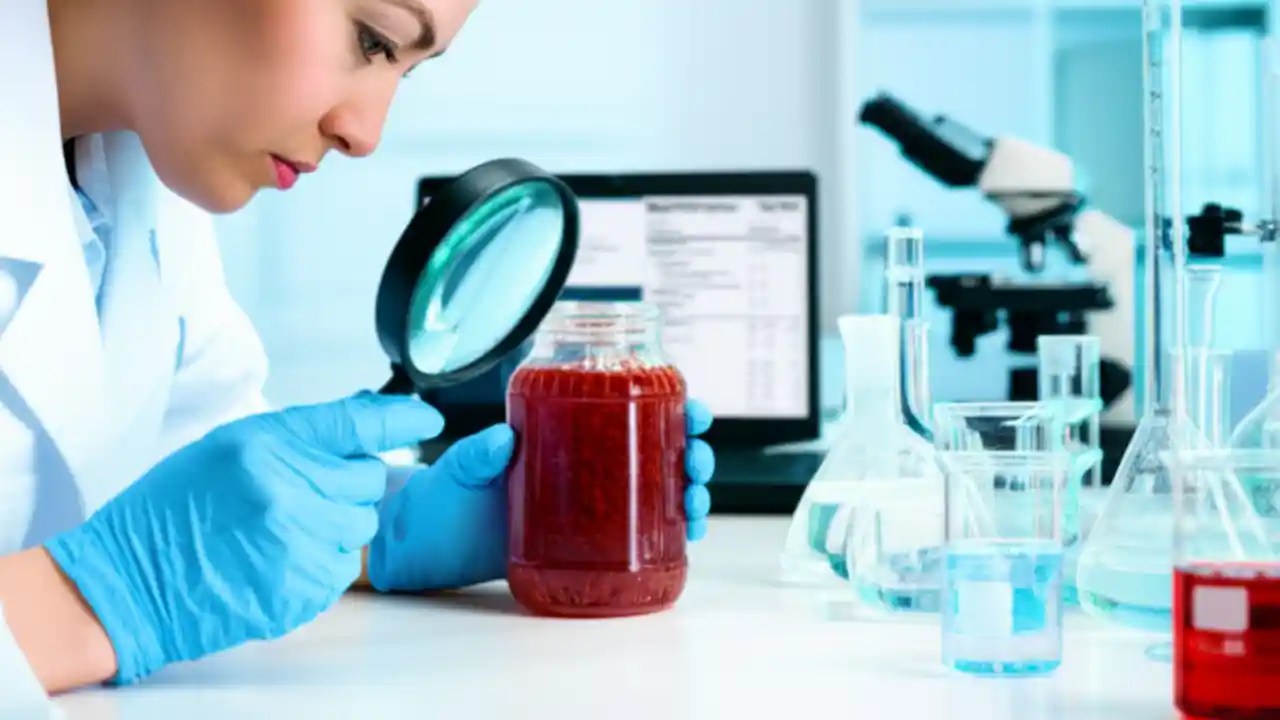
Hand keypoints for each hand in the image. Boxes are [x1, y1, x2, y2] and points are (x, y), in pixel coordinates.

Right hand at [45, 392, 443, 683]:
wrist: (128, 583)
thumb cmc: (171, 514)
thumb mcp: (226, 449)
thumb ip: (298, 435)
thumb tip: (367, 419)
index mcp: (264, 444)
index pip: (356, 422)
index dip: (401, 420)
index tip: (428, 420)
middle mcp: (286, 488)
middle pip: (369, 479)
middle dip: (346, 486)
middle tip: (300, 495)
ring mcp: (295, 541)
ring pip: (361, 525)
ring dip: (335, 527)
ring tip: (281, 532)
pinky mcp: (299, 587)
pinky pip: (343, 568)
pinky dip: (321, 566)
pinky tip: (278, 562)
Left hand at [368, 399, 716, 592]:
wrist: (426, 543)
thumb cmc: (445, 493)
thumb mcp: (462, 463)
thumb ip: (480, 451)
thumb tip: (501, 441)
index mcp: (564, 433)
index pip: (629, 410)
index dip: (671, 407)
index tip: (693, 409)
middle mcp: (586, 466)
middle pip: (659, 451)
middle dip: (693, 453)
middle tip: (697, 462)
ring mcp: (590, 506)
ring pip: (660, 492)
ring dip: (690, 493)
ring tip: (696, 503)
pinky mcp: (587, 544)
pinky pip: (641, 536)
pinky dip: (673, 533)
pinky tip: (689, 534)